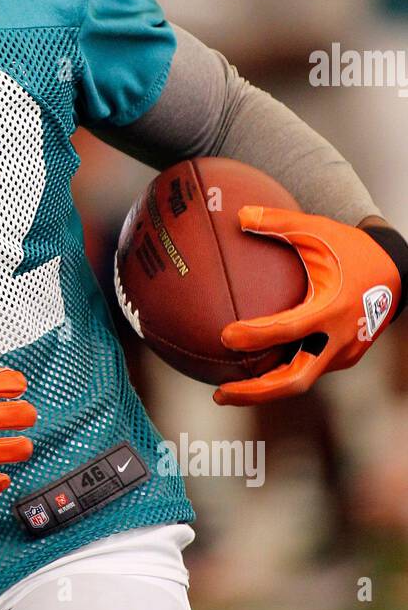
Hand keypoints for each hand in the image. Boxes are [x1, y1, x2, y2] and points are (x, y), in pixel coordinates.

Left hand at [213, 206, 400, 405]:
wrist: (396, 271)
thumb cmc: (352, 248)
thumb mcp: (318, 230)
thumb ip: (279, 222)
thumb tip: (239, 215)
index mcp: (334, 307)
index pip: (290, 329)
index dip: (257, 336)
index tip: (225, 336)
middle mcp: (340, 337)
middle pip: (296, 379)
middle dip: (257, 392)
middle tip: (220, 394)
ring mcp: (345, 352)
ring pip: (302, 380)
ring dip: (265, 390)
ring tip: (227, 391)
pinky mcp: (344, 357)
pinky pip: (309, 369)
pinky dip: (281, 374)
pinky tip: (253, 371)